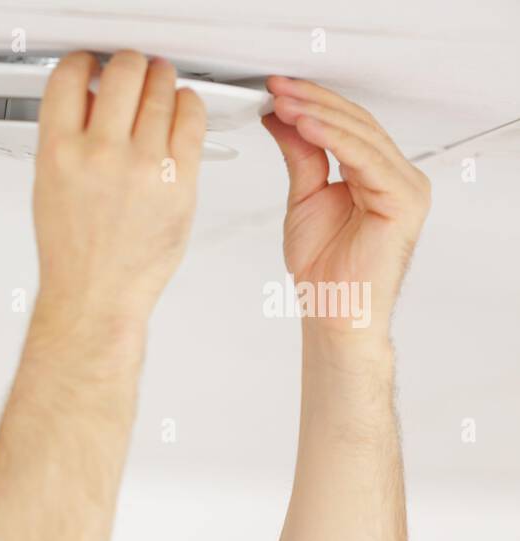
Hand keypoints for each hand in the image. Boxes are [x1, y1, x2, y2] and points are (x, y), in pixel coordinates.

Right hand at [33, 51, 206, 325]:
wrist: (95, 297)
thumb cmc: (73, 252)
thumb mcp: (49, 187)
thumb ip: (69, 139)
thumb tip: (92, 99)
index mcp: (59, 152)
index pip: (71, 75)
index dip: (85, 62)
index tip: (93, 65)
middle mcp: (101, 154)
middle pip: (124, 71)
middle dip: (128, 65)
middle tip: (131, 72)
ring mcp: (144, 165)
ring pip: (161, 88)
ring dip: (161, 80)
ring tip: (158, 88)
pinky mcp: (180, 179)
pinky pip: (192, 116)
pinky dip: (188, 103)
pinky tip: (181, 109)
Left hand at [263, 77, 430, 339]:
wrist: (334, 310)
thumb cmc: (324, 268)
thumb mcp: (303, 197)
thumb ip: (300, 155)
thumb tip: (281, 118)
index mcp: (375, 173)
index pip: (346, 124)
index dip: (312, 102)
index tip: (276, 90)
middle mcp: (395, 175)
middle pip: (355, 123)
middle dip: (312, 102)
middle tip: (276, 89)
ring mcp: (405, 186)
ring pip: (361, 135)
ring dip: (318, 114)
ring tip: (284, 103)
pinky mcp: (404, 199)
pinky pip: (366, 159)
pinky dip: (334, 139)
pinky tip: (306, 125)